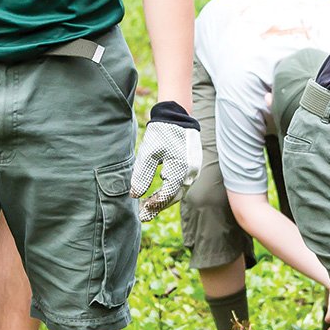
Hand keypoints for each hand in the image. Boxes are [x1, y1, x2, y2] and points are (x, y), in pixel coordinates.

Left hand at [131, 101, 201, 218]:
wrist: (177, 116)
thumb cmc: (161, 133)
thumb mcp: (148, 154)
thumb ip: (142, 175)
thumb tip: (135, 195)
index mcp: (180, 170)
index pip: (167, 195)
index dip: (154, 205)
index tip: (141, 213)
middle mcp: (191, 173)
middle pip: (175, 196)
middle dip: (159, 206)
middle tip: (144, 213)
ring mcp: (194, 169)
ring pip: (180, 190)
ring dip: (165, 198)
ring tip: (150, 204)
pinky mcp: (193, 165)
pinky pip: (183, 182)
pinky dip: (171, 189)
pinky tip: (160, 189)